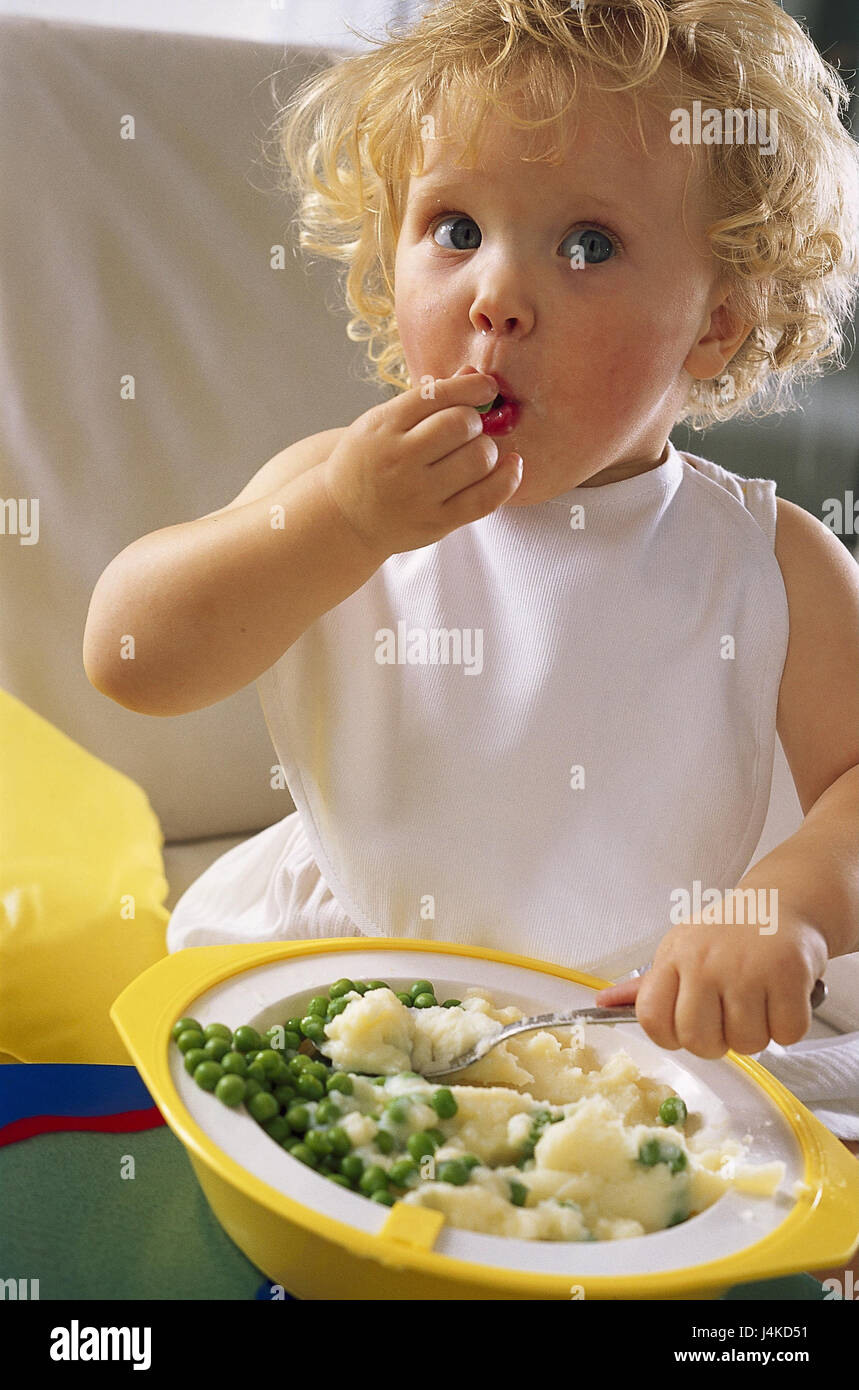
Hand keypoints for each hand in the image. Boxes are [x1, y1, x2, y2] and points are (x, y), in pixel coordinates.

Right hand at [321, 366, 522, 557]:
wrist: (344, 519)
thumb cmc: (368, 463)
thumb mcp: (383, 423)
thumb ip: (427, 398)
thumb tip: (473, 373)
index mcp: (383, 426)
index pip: (437, 394)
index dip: (472, 386)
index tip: (487, 387)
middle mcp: (400, 459)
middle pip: (462, 424)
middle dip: (476, 420)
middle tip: (470, 428)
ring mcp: (419, 494)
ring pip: (479, 458)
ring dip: (488, 448)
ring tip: (477, 451)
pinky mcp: (438, 522)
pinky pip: (487, 498)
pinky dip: (508, 478)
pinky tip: (510, 465)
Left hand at [593, 911, 828, 1058]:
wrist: (780, 902)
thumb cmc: (726, 935)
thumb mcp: (680, 951)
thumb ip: (646, 986)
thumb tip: (602, 1004)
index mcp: (673, 958)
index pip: (651, 1020)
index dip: (670, 1037)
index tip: (686, 1030)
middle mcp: (705, 963)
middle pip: (699, 1041)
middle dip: (717, 1044)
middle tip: (728, 1020)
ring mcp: (747, 969)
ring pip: (746, 1044)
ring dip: (757, 1034)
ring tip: (758, 1002)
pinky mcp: (788, 974)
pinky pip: (786, 1033)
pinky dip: (789, 1026)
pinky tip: (782, 998)